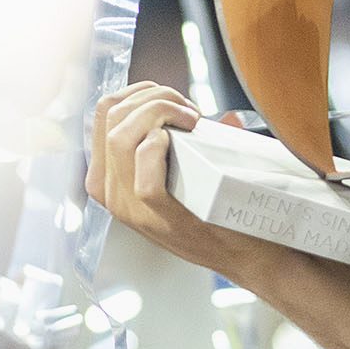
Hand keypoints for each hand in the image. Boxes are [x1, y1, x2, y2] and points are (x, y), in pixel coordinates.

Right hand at [86, 82, 268, 278]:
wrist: (246, 256)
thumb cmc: (216, 212)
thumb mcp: (177, 179)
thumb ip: (181, 146)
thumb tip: (215, 114)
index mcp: (107, 178)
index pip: (103, 112)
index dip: (140, 92)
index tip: (173, 100)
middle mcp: (109, 193)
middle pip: (111, 115)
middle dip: (154, 96)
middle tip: (190, 111)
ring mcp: (130, 207)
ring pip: (121, 135)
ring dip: (160, 111)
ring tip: (191, 120)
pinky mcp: (157, 214)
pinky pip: (144, 160)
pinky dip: (160, 140)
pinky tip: (183, 138)